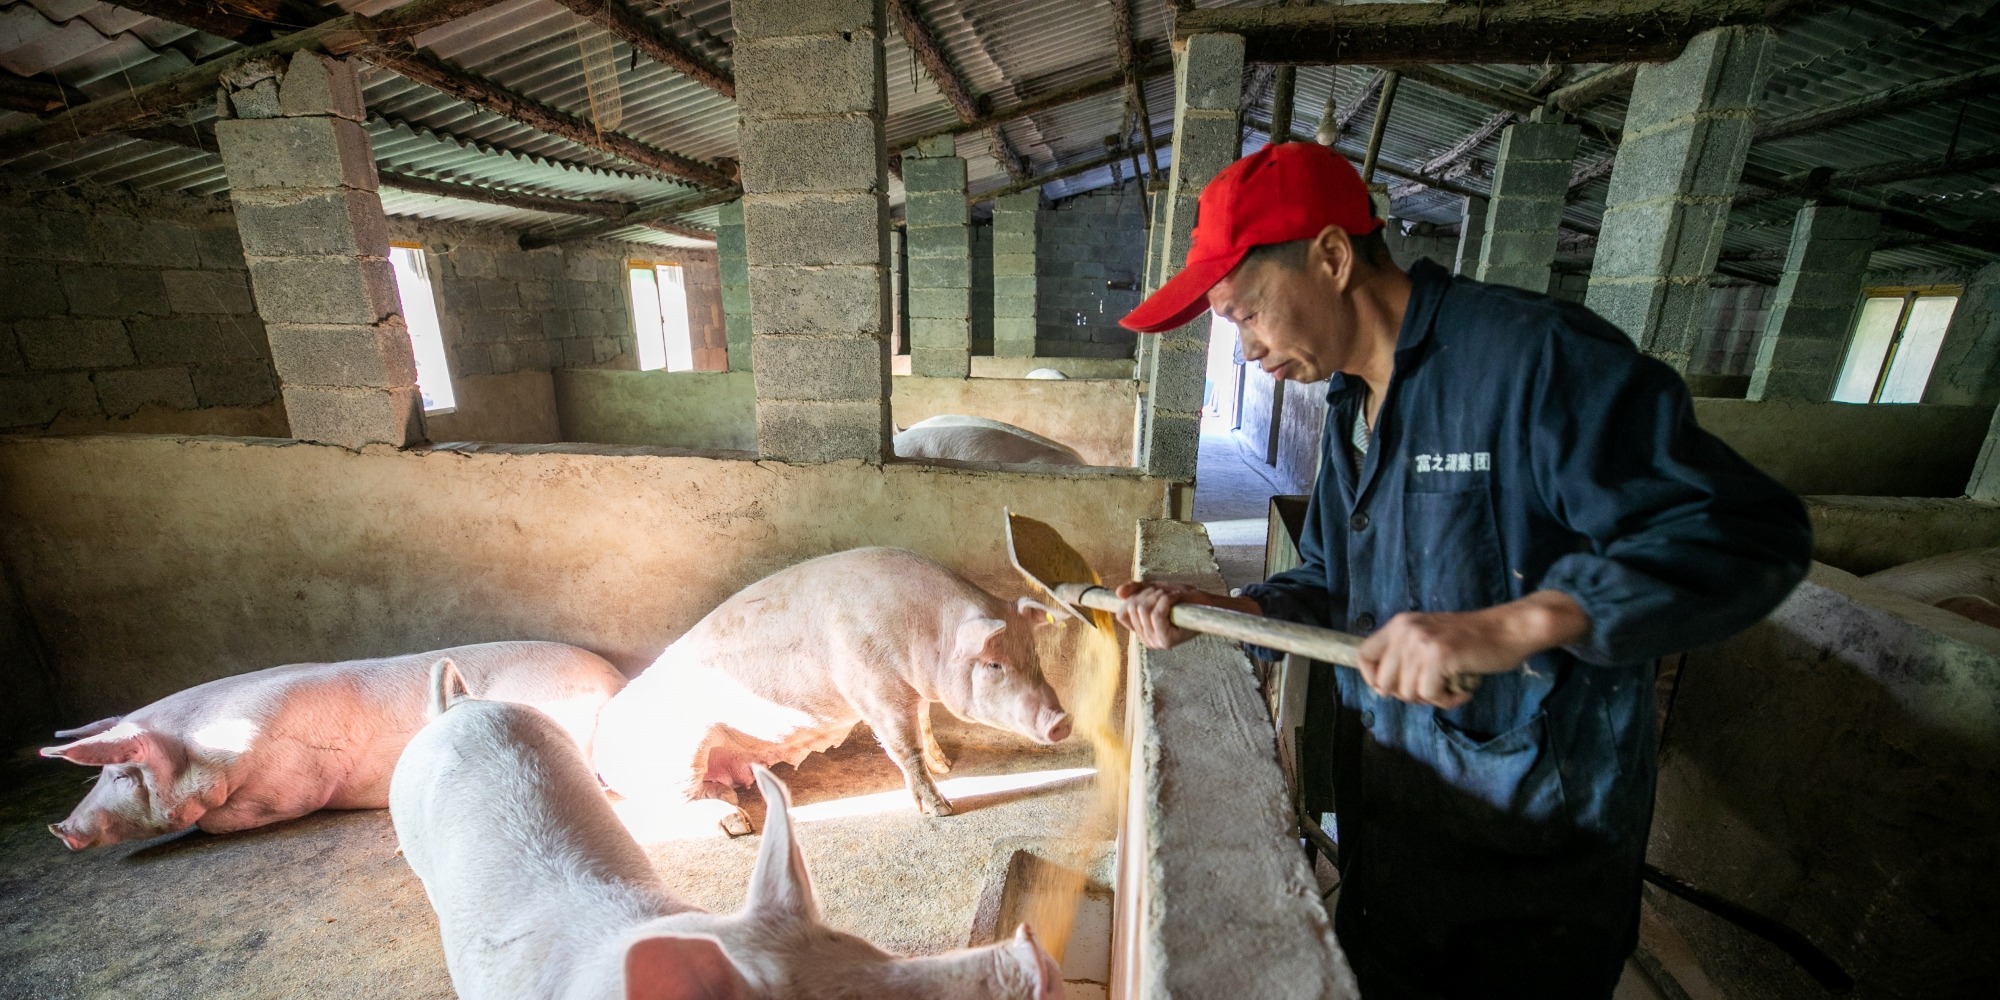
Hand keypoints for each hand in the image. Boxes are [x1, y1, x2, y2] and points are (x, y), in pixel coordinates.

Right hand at [1112, 582, 1261, 649]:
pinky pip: (1156, 614)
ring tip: (1170, 596)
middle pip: (1133, 608)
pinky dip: (1165, 600)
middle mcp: (1146, 639)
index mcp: (1141, 630)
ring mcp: (1155, 642)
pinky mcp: (1167, 641)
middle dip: (1149, 593)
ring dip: (1158, 595)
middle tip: (1164, 593)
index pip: (1121, 613)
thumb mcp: (1155, 590)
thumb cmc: (1183, 599)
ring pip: (1144, 610)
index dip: (1133, 598)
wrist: (1207, 605)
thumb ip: (1136, 590)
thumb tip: (1117, 593)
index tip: (1150, 593)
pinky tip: (1174, 597)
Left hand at [1354, 591, 1589, 708]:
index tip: (1392, 690)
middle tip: (1433, 689)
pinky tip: (1462, 688)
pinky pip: (1430, 695)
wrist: (1508, 630)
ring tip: (1451, 685)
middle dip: (1408, 695)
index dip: (1372, 679)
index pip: (1363, 655)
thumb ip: (1404, 656)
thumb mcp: (1429, 638)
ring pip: (1407, 693)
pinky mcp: (1439, 656)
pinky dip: (1447, 700)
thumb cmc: (1472, 640)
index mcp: (1399, 624)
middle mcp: (1405, 630)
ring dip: (1431, 698)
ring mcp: (1421, 642)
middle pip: (1384, 683)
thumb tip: (1381, 688)